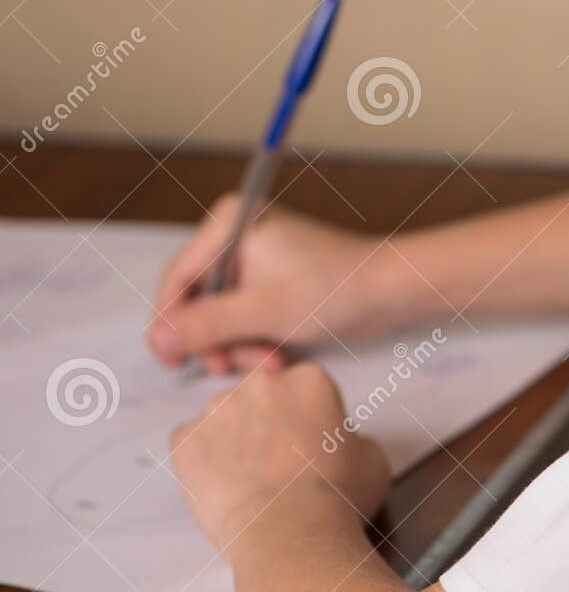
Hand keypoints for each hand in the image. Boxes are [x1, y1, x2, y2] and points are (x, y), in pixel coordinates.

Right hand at [147, 197, 399, 373]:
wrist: (389, 289)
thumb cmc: (332, 289)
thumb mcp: (261, 312)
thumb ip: (204, 325)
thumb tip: (157, 339)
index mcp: (229, 224)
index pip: (177, 278)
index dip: (169, 323)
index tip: (172, 361)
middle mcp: (236, 234)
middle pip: (197, 300)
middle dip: (217, 339)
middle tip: (233, 368)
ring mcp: (253, 257)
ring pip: (220, 315)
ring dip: (239, 346)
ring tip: (268, 364)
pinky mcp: (270, 280)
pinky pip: (243, 316)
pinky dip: (254, 340)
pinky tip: (275, 356)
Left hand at [170, 361, 389, 552]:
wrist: (289, 533)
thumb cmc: (337, 498)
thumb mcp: (372, 460)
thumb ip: (352, 438)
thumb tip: (338, 444)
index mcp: (308, 380)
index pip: (304, 394)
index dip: (308, 426)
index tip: (310, 453)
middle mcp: (261, 382)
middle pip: (261, 399)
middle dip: (267, 426)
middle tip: (278, 469)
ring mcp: (218, 408)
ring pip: (224, 420)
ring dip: (232, 442)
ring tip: (249, 485)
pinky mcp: (185, 438)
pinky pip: (190, 444)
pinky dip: (200, 463)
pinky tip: (221, 489)